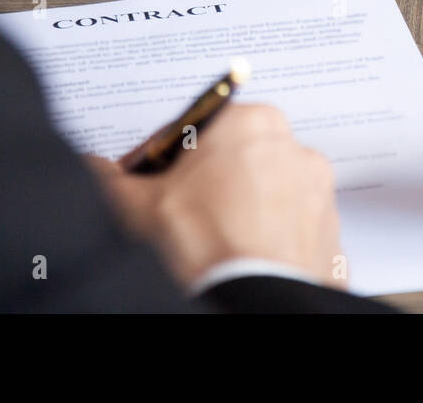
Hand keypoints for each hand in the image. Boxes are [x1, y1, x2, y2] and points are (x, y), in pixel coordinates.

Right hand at [85, 104, 343, 289]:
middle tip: (175, 215)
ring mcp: (317, 191)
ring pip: (264, 192)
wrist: (254, 301)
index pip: (194, 127)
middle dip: (204, 182)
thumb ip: (108, 177)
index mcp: (249, 122)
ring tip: (209, 243)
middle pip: (234, 157)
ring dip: (238, 208)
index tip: (146, 181)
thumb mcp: (135, 206)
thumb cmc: (204, 249)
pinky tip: (239, 257)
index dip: (160, 158)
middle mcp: (293, 148)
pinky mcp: (330, 231)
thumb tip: (92, 169)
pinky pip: (289, 227)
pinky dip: (267, 239)